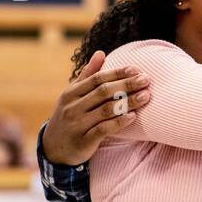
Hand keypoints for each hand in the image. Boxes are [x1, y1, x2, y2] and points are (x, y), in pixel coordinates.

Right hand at [40, 51, 151, 165]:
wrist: (54, 148)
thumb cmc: (70, 116)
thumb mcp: (73, 95)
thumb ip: (87, 75)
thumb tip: (101, 52)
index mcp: (71, 93)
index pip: (97, 79)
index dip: (117, 73)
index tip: (136, 69)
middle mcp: (73, 107)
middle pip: (103, 92)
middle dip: (127, 85)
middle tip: (146, 80)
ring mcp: (77, 124)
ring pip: (106, 110)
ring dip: (128, 102)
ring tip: (146, 96)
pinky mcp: (84, 141)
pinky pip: (103, 130)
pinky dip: (119, 122)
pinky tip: (133, 117)